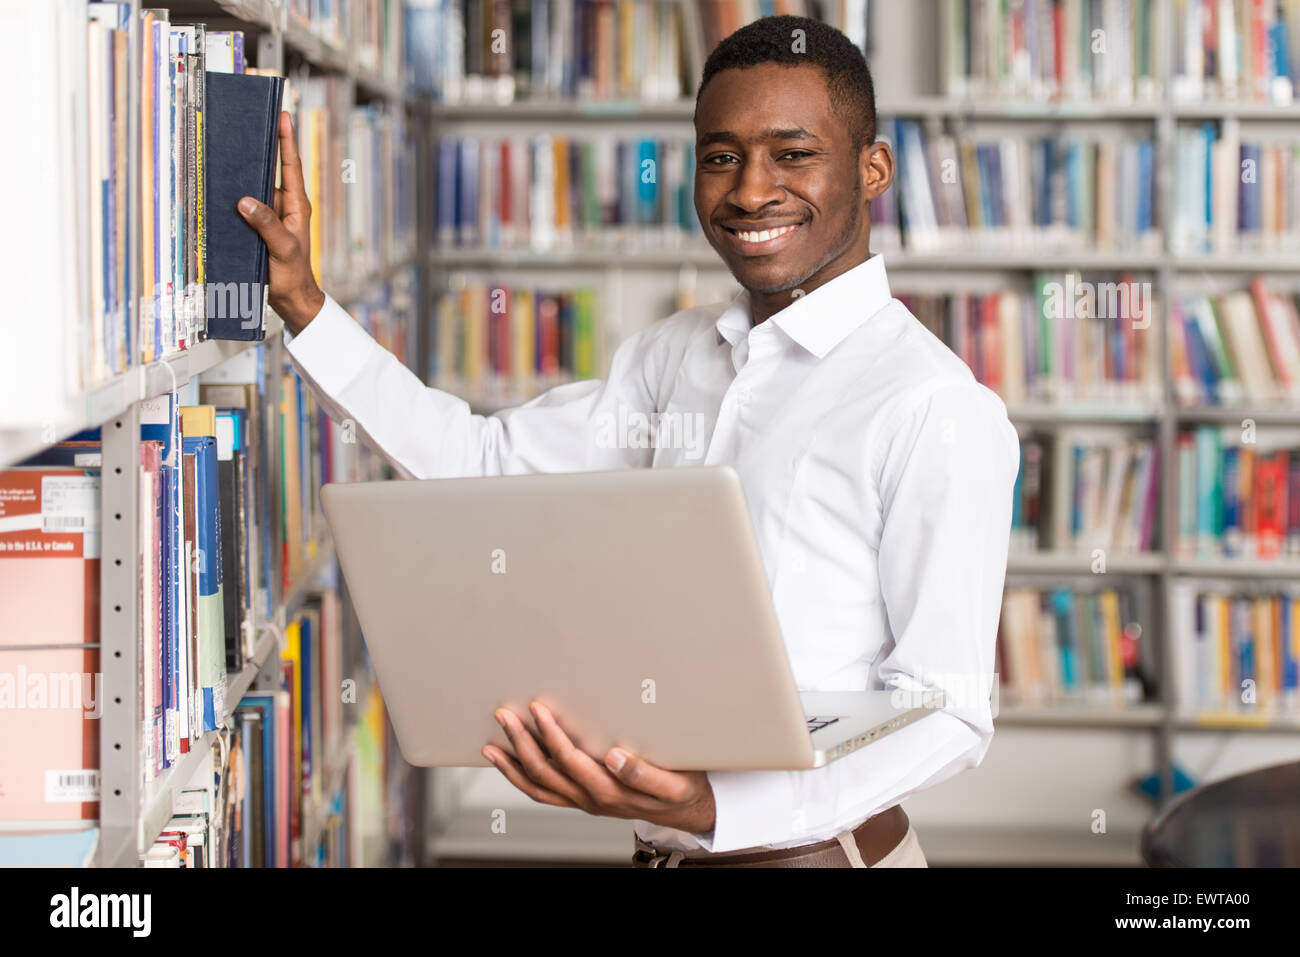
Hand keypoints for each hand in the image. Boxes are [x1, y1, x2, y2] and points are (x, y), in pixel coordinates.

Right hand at [236, 110, 325, 334]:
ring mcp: (270, 215)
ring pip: (253, 187)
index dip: (286, 139)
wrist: (291, 300)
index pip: (291, 165)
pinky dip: (233, 195)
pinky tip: (217, 185)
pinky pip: (245, 206)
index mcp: (296, 204)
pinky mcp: (258, 227)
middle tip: (244, 119)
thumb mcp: (283, 248)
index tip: (282, 114)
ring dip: (241, 172)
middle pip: (270, 169)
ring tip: (223, 147)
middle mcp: (284, 205)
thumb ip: (267, 225)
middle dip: (259, 146)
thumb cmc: (294, 275)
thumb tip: (245, 200)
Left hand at [484, 701, 716, 833]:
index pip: (570, 760)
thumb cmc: (681, 789)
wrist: (687, 810)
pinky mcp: (581, 799)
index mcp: (611, 791)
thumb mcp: (673, 782)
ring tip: (492, 740)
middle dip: (522, 742)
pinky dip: (520, 778)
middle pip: (545, 772)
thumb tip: (614, 757)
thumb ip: (643, 772)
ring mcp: (583, 801)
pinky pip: (543, 793)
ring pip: (538, 785)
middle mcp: (591, 799)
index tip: (538, 709)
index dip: (551, 735)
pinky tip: (507, 761)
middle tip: (506, 714)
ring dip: (513, 762)